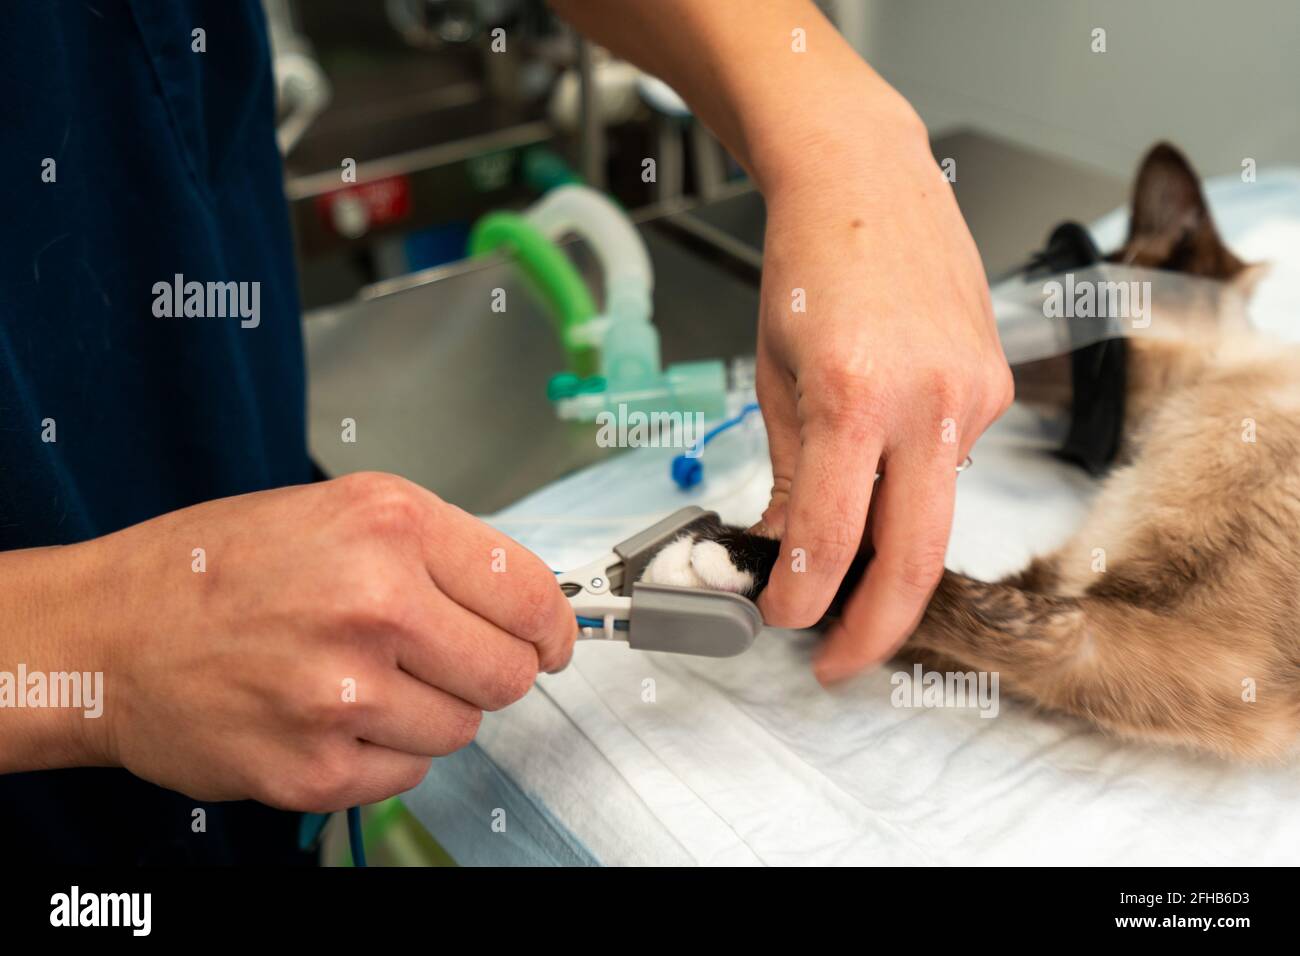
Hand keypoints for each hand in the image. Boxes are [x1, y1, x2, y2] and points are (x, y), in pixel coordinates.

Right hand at [76, 472, 574, 810]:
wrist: (112, 633)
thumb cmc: (218, 567)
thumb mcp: (339, 512)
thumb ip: (440, 550)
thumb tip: (528, 600)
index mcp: (389, 526)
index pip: (530, 592)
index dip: (552, 626)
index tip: (551, 641)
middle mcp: (375, 604)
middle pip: (510, 672)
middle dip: (491, 670)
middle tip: (445, 659)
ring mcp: (345, 694)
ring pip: (463, 727)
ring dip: (433, 710)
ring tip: (366, 679)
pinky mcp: (318, 769)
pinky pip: (410, 772)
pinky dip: (387, 751)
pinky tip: (336, 716)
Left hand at [753, 97, 1013, 683]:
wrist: (867, 181)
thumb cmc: (809, 266)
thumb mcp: (773, 376)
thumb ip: (786, 472)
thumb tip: (786, 548)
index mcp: (852, 396)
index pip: (829, 535)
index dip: (802, 596)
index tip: (782, 619)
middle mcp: (927, 401)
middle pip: (914, 558)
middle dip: (874, 630)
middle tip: (837, 662)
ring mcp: (973, 396)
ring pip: (937, 516)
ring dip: (891, 558)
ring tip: (844, 568)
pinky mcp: (996, 388)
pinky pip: (951, 463)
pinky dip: (911, 481)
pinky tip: (884, 451)